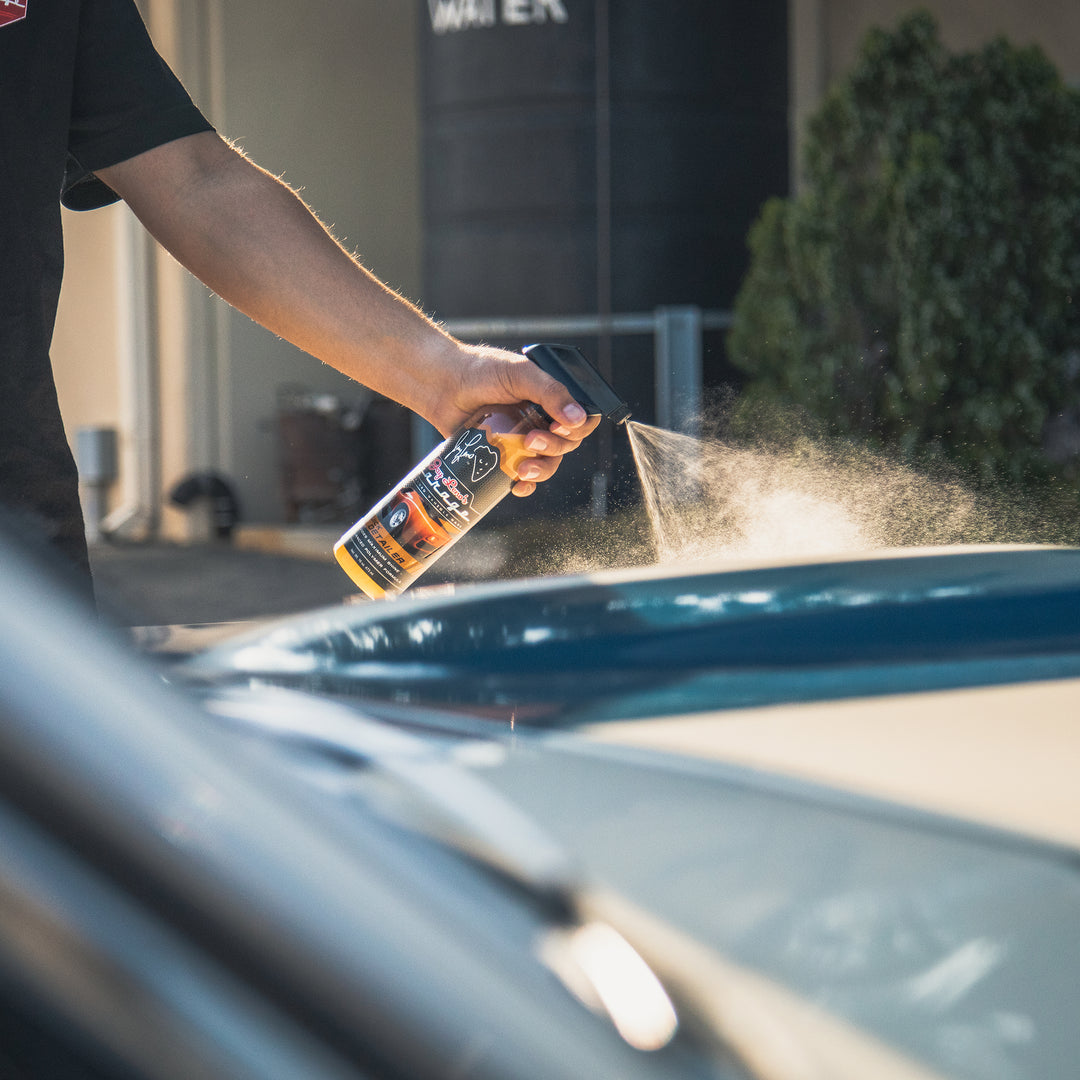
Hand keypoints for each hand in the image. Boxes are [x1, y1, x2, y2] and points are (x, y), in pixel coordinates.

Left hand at [431, 342, 601, 495]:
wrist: (441, 384)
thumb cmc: (480, 371)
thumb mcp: (519, 374)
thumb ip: (550, 392)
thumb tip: (577, 418)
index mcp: (551, 398)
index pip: (582, 419)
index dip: (577, 428)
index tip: (557, 427)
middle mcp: (541, 419)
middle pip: (566, 445)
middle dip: (554, 447)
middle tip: (530, 440)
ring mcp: (522, 439)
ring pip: (548, 464)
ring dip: (542, 470)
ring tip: (523, 469)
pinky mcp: (503, 455)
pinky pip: (524, 477)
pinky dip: (526, 485)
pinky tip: (517, 486)